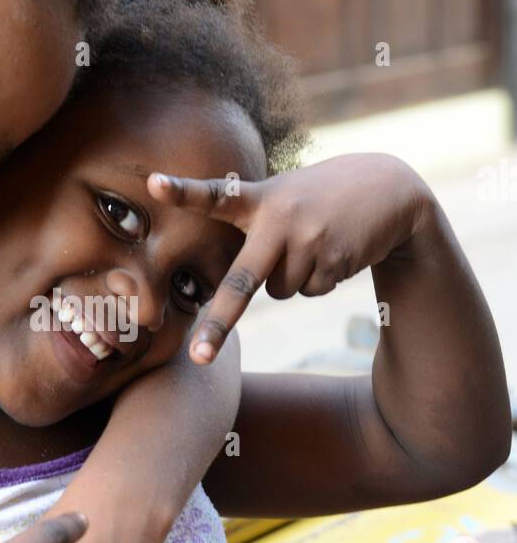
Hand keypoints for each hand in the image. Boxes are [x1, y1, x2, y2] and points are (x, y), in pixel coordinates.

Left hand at [148, 153, 431, 361]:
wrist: (389, 187)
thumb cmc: (319, 196)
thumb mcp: (283, 196)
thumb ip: (252, 226)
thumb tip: (235, 284)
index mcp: (259, 199)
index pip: (215, 195)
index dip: (183, 191)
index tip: (153, 185)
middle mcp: (279, 219)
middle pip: (242, 281)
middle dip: (220, 322)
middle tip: (198, 357)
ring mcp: (308, 240)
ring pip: (280, 292)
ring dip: (293, 277)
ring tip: (314, 241)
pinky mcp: (335, 259)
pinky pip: (310, 291)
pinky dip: (319, 279)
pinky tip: (336, 249)